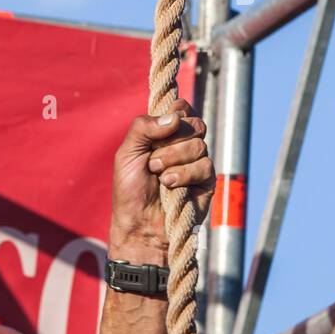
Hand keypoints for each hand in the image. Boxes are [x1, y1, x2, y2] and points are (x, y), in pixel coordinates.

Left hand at [109, 100, 215, 258]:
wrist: (140, 224)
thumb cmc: (130, 190)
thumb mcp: (127, 153)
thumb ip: (144, 127)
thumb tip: (174, 116)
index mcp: (166, 135)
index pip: (182, 109)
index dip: (176, 112)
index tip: (164, 126)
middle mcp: (184, 146)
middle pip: (194, 124)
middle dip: (170, 142)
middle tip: (152, 160)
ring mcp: (197, 163)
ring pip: (199, 145)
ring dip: (173, 160)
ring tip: (158, 177)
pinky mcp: (207, 182)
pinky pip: (205, 166)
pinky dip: (184, 175)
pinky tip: (170, 186)